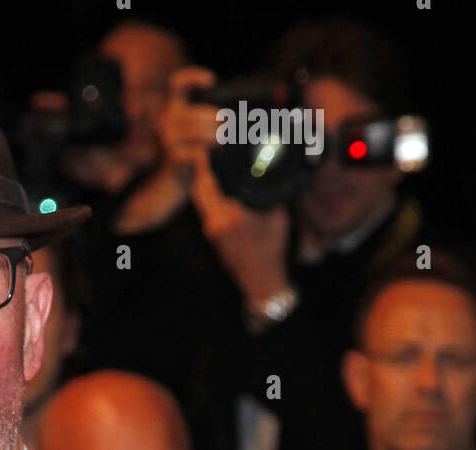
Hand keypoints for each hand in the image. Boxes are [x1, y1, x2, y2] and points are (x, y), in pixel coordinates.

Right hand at [157, 67, 221, 173]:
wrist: (175, 178)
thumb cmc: (190, 147)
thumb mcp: (195, 127)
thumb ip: (204, 115)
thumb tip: (227, 116)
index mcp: (170, 108)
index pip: (176, 83)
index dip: (193, 77)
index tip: (212, 81)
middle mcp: (164, 121)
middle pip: (198, 113)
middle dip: (217, 120)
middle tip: (228, 127)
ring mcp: (167, 139)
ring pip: (201, 131)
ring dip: (217, 136)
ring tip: (223, 141)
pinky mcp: (174, 156)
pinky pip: (200, 149)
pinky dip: (211, 151)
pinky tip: (215, 154)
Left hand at [162, 67, 291, 305]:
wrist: (260, 282)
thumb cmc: (272, 248)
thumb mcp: (276, 215)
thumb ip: (269, 190)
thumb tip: (266, 164)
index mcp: (232, 215)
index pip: (208, 179)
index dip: (206, 157)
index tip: (209, 140)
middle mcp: (216, 222)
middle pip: (199, 184)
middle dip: (201, 163)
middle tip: (206, 144)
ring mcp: (210, 228)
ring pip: (199, 194)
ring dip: (203, 177)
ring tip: (210, 159)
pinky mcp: (209, 233)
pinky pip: (204, 205)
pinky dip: (208, 191)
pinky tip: (215, 182)